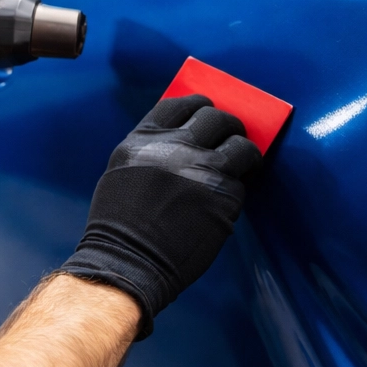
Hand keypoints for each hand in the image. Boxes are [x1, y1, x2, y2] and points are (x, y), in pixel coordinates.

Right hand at [59, 94, 260, 338]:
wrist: (128, 261)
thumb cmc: (120, 224)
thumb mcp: (124, 171)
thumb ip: (152, 149)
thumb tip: (185, 137)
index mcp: (144, 139)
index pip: (181, 104)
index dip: (199, 105)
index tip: (207, 111)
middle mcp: (174, 148)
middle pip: (216, 117)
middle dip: (229, 125)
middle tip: (232, 135)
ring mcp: (201, 171)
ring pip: (241, 145)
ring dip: (246, 152)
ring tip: (245, 162)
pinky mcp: (223, 198)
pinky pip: (242, 183)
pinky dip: (238, 188)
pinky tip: (229, 197)